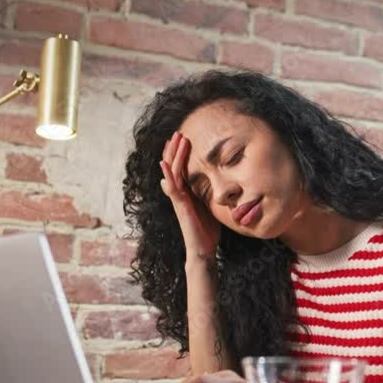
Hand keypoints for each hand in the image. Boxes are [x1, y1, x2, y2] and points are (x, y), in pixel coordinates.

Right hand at [160, 131, 220, 261]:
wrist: (203, 250)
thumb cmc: (208, 231)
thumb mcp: (211, 207)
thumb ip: (210, 195)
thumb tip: (218, 186)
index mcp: (187, 193)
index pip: (181, 169)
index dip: (180, 155)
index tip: (183, 139)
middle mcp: (180, 194)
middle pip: (174, 167)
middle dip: (175, 150)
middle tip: (177, 133)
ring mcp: (178, 200)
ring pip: (172, 173)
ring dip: (173, 155)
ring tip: (174, 139)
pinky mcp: (180, 206)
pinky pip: (172, 188)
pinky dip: (168, 174)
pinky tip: (164, 163)